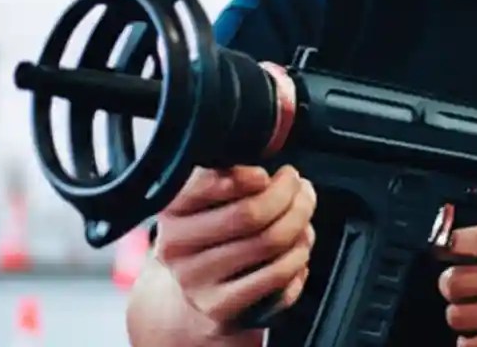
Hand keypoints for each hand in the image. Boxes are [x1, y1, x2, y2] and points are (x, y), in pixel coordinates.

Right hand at [154, 163, 317, 331]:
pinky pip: (278, 276)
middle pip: (250, 213)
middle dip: (289, 195)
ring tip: (304, 218)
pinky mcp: (221, 307)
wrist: (188, 302)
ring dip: (300, 225)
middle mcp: (177, 245)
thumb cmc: (209, 240)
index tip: (266, 174)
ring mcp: (197, 280)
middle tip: (301, 188)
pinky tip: (298, 250)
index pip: (205, 185)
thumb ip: (232, 178)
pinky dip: (298, 258)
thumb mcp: (206, 204)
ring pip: (270, 243)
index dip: (245, 176)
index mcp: (172, 210)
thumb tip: (275, 169)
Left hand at [438, 216, 476, 345]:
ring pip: (461, 316)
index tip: (444, 250)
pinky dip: (469, 341)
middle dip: (449, 284)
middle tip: (455, 285)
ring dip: (459, 314)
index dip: (450, 246)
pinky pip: (476, 345)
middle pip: (460, 280)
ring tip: (470, 310)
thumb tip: (448, 243)